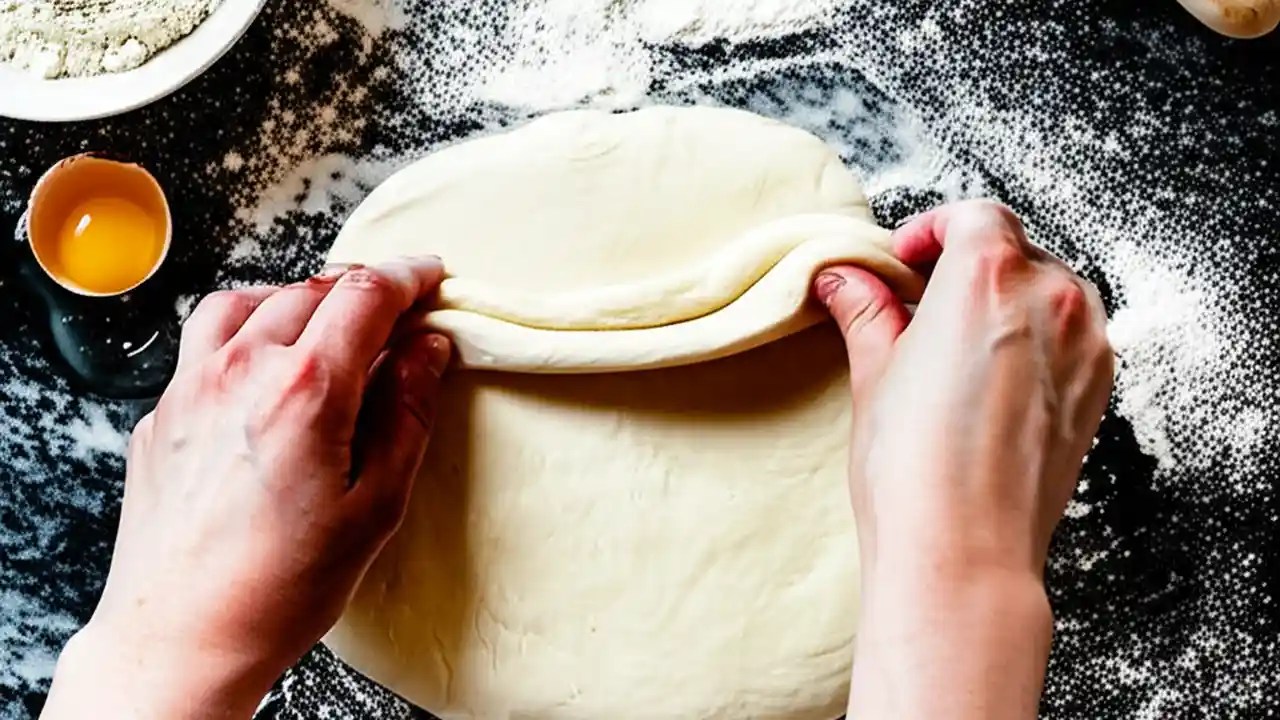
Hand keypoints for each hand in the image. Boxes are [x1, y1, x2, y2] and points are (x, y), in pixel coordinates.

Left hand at [43, 257, 451, 719]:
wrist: (182, 636)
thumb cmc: (281, 587)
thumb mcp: (377, 505)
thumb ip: (407, 413)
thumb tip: (427, 350)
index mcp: (306, 389)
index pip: (365, 295)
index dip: (407, 276)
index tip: (429, 276)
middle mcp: (241, 371)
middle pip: (310, 289)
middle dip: (360, 289)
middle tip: (394, 311)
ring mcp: (190, 387)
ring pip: (247, 301)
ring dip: (296, 298)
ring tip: (326, 325)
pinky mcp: (161, 412)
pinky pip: (204, 342)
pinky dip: (246, 331)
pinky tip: (265, 368)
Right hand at [813, 200, 1112, 718]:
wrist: (965, 551)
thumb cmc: (914, 468)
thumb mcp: (873, 375)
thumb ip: (867, 312)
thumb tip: (844, 279)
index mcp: (986, 279)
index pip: (975, 216)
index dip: (935, 228)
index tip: (907, 258)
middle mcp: (1049, 299)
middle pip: (1016, 249)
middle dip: (968, 265)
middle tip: (922, 301)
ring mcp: (1085, 344)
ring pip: (1050, 290)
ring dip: (1008, 299)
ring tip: (959, 343)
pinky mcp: (1099, 387)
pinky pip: (1073, 335)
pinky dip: (1037, 338)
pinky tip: (993, 379)